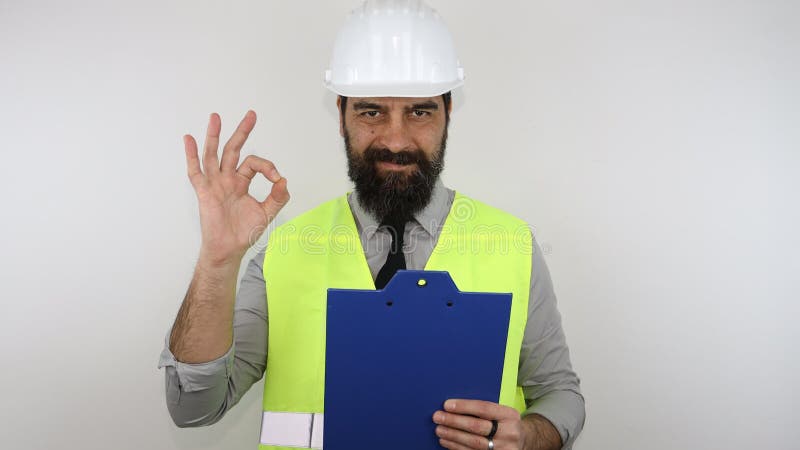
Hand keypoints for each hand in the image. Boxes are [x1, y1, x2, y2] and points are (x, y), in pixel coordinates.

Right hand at [183, 110, 288, 265]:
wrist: (229, 249)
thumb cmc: (245, 232)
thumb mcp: (267, 213)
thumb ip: (278, 197)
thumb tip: (284, 180)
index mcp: (242, 182)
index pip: (254, 164)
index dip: (267, 167)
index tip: (277, 179)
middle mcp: (227, 179)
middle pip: (233, 150)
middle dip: (242, 132)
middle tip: (251, 114)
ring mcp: (215, 184)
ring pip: (214, 155)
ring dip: (214, 136)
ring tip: (216, 117)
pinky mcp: (204, 192)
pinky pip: (195, 171)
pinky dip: (191, 155)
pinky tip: (189, 139)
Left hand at [433, 399, 523, 449]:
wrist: (523, 440)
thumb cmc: (505, 422)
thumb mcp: (501, 412)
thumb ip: (483, 409)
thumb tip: (454, 406)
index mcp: (509, 415)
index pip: (484, 408)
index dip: (464, 407)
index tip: (447, 405)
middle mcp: (509, 432)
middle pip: (477, 427)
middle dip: (454, 421)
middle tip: (438, 417)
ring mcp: (504, 448)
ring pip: (473, 443)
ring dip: (453, 436)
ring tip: (439, 430)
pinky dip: (457, 447)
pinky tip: (447, 441)